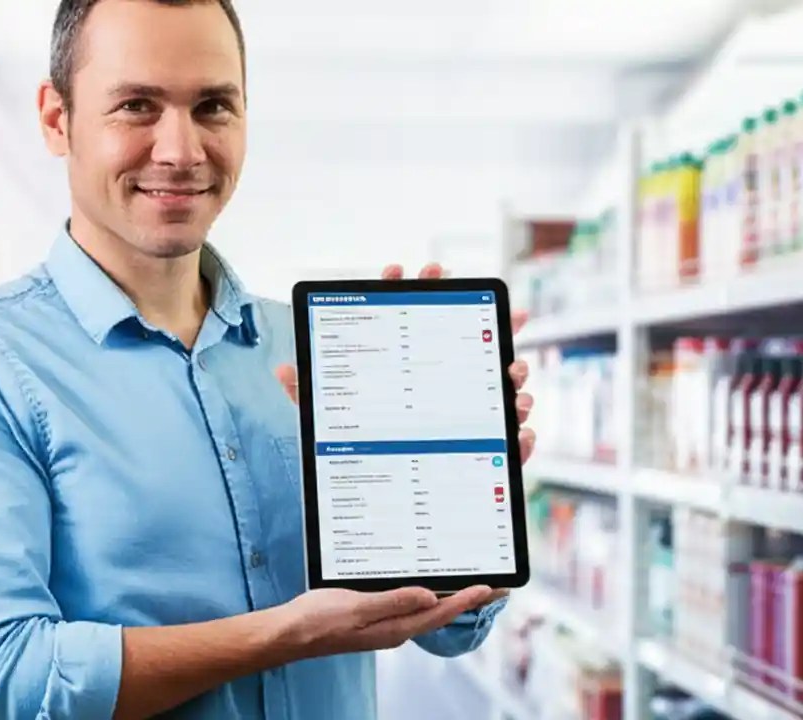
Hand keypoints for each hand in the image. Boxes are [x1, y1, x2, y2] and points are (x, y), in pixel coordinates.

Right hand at [271, 585, 495, 659]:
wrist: (289, 633)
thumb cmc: (318, 620)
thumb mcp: (357, 605)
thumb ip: (394, 601)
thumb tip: (430, 597)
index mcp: (394, 628)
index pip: (440, 613)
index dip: (467, 600)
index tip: (490, 588)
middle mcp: (394, 629)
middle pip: (440, 614)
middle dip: (468, 600)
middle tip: (494, 587)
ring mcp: (384, 625)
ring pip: (427, 611)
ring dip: (450, 598)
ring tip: (471, 587)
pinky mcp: (374, 618)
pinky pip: (409, 607)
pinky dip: (426, 597)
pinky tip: (427, 588)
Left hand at [274, 262, 537, 463]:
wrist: (370, 511)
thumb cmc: (349, 457)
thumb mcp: (325, 426)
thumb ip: (306, 397)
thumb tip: (281, 368)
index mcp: (405, 375)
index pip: (414, 325)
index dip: (417, 293)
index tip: (420, 272)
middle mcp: (442, 393)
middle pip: (472, 353)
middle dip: (493, 328)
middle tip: (505, 314)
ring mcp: (466, 424)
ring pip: (499, 396)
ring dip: (513, 380)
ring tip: (513, 373)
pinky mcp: (480, 460)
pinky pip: (507, 449)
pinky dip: (519, 438)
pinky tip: (520, 430)